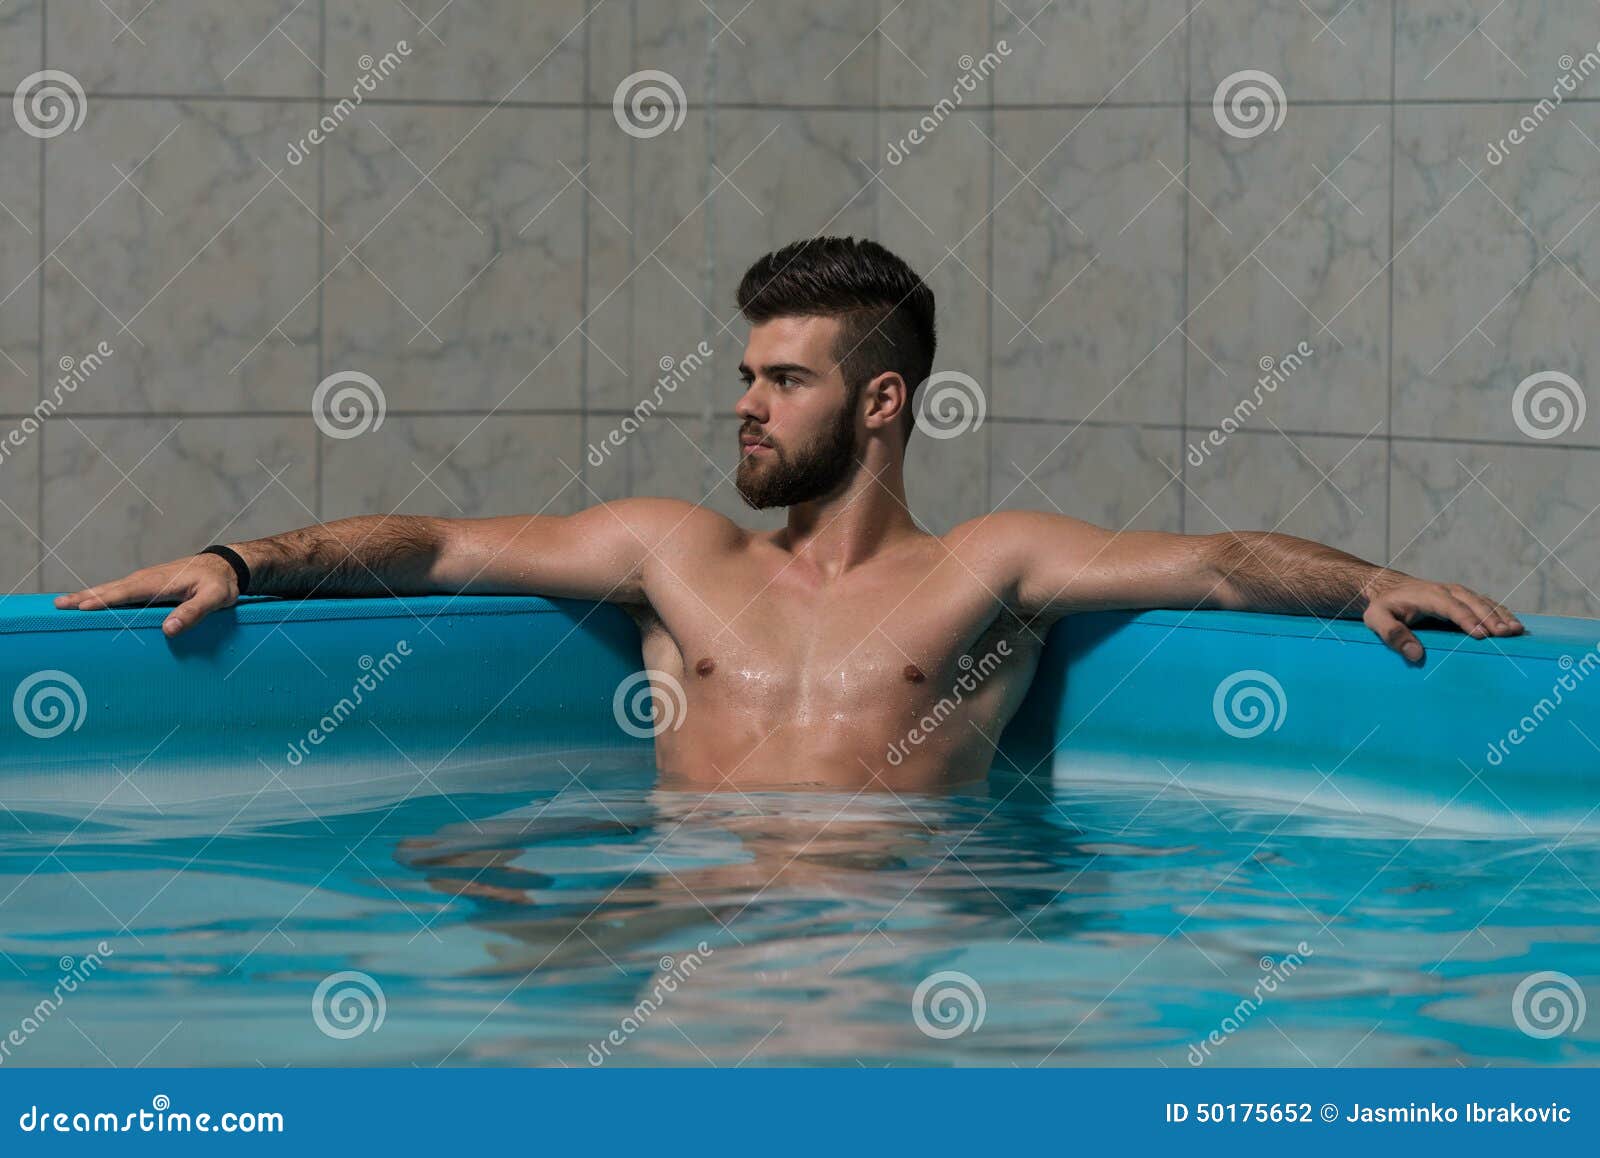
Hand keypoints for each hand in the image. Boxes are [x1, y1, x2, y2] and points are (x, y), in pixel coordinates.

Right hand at [53, 554, 240, 636]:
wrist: (224, 566)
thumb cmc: (220, 583)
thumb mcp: (214, 598)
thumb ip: (194, 612)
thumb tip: (168, 629)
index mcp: (158, 582)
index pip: (125, 593)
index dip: (103, 601)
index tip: (80, 608)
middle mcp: (146, 579)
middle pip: (110, 590)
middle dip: (84, 597)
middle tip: (58, 606)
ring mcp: (145, 582)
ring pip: (111, 590)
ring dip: (88, 596)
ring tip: (64, 604)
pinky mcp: (148, 586)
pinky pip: (120, 592)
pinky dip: (102, 596)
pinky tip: (92, 603)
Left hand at [1361, 577, 1522, 661]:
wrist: (1387, 589)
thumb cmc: (1382, 607)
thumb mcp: (1376, 619)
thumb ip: (1392, 634)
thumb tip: (1415, 654)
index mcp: (1428, 595)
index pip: (1451, 606)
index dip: (1467, 619)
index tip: (1481, 635)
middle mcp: (1447, 591)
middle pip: (1473, 603)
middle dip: (1490, 618)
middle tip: (1506, 635)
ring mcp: (1458, 594)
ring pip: (1484, 602)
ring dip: (1501, 615)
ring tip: (1516, 631)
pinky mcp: (1464, 599)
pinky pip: (1486, 604)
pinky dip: (1500, 613)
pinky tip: (1514, 625)